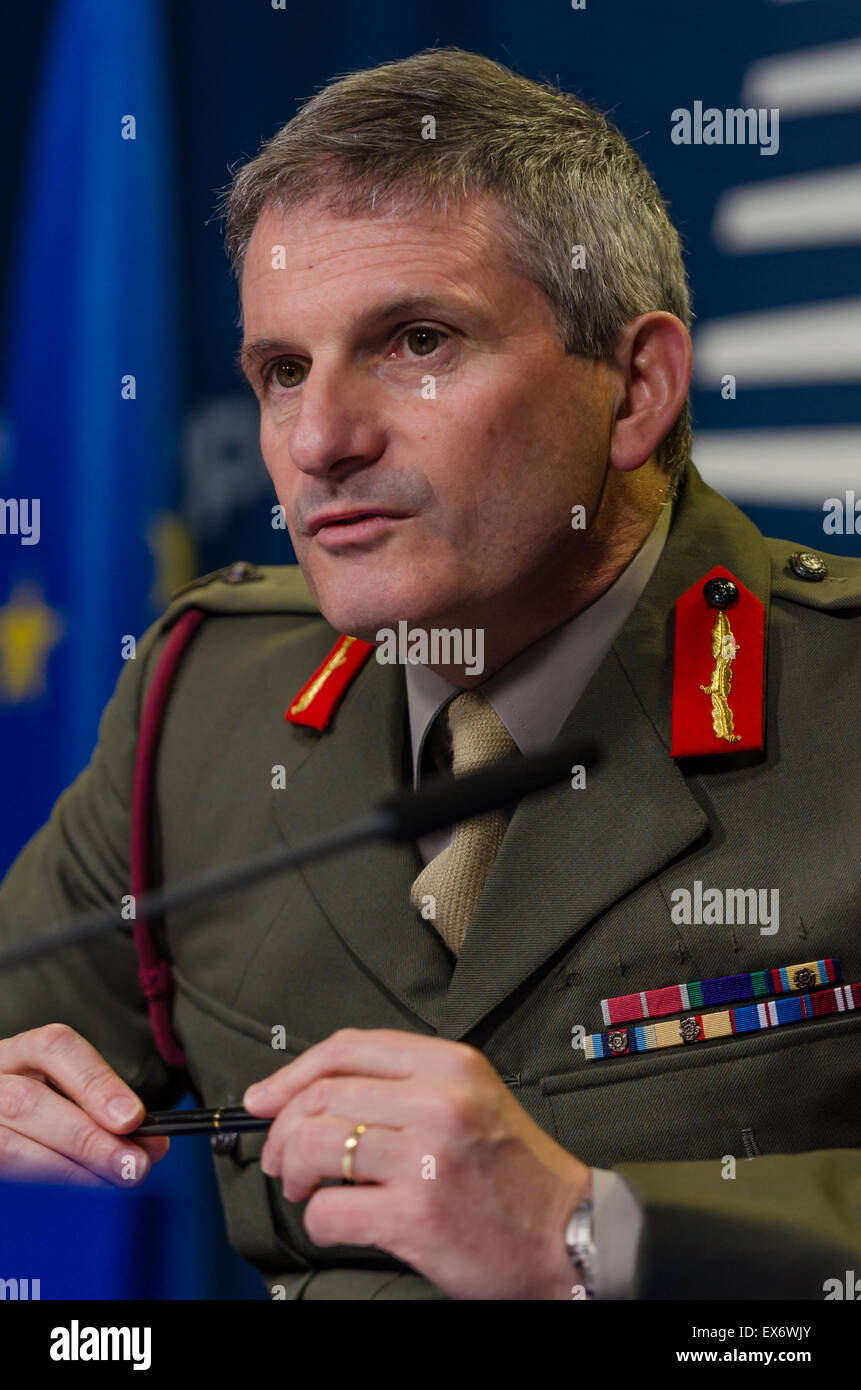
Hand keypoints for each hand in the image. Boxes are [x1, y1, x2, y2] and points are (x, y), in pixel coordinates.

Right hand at [0, 1025, 168, 1186]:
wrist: (3, 1129)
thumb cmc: (41, 1117)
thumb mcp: (68, 1099)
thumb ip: (107, 1113)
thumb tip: (154, 1144)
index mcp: (19, 1054)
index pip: (53, 1048)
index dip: (96, 1082)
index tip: (133, 1118)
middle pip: (27, 1101)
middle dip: (87, 1138)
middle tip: (132, 1166)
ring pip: (7, 1147)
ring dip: (66, 1170)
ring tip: (108, 1185)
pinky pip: (2, 1174)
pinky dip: (40, 1189)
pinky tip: (72, 1198)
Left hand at [243, 1028, 590, 1298]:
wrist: (568, 1233)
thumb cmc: (517, 1173)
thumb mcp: (473, 1098)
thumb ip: (406, 1085)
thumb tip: (318, 1094)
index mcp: (450, 1065)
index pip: (348, 1048)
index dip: (292, 1073)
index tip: (266, 1096)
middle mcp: (437, 1102)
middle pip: (320, 1096)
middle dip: (282, 1130)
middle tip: (281, 1157)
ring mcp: (424, 1157)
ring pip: (315, 1146)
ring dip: (292, 1171)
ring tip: (303, 1187)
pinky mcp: (415, 1214)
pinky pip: (330, 1211)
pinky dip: (319, 1220)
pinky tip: (336, 1221)